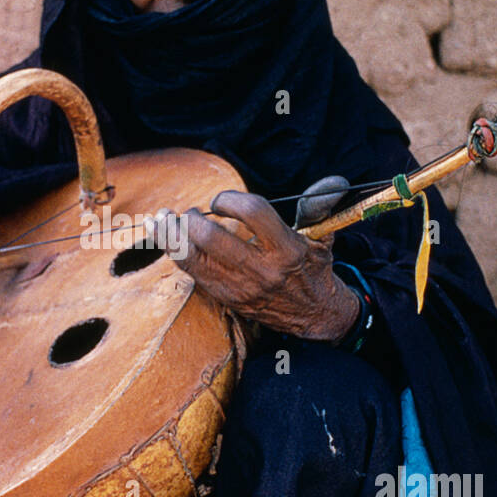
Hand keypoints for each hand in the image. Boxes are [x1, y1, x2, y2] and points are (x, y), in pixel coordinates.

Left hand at [149, 189, 359, 342]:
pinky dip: (176, 254)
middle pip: (213, 239)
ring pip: (194, 258)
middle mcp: (262, 269)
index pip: (253, 213)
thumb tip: (333, 180)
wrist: (314, 315)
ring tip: (163, 220)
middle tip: (191, 212)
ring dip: (172, 236)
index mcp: (287, 249)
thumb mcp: (322, 236)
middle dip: (193, 219)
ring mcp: (241, 287)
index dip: (231, 199)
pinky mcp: (227, 298)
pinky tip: (168, 239)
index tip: (222, 200)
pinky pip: (192, 273)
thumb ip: (318, 205)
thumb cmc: (313, 268)